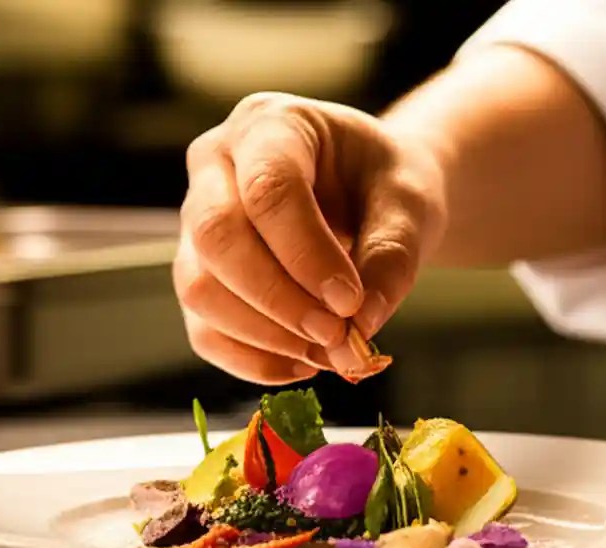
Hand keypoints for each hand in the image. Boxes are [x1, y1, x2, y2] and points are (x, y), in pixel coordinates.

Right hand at [174, 92, 445, 384]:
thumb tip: (360, 325)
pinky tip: (302, 364)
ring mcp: (195, 221)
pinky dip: (250, 359)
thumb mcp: (409, 205)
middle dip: (277, 297)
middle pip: (216, 235)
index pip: (268, 189)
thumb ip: (391, 258)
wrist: (369, 193)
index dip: (306, 253)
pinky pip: (203, 328)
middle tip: (336, 334)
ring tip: (328, 351)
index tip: (350, 302)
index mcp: (270, 124)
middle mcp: (215, 165)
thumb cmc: (385, 184)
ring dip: (263, 334)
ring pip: (199, 286)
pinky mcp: (198, 274)